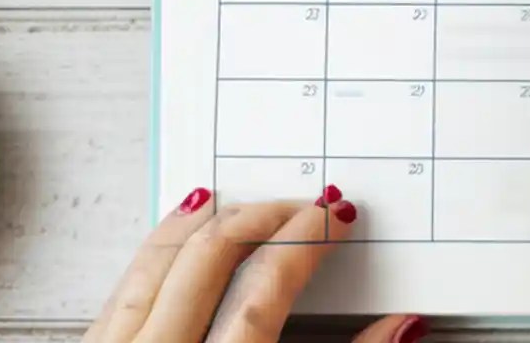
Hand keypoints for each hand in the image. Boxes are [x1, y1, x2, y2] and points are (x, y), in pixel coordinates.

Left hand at [85, 186, 428, 342]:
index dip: (309, 238)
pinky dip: (159, 246)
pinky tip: (177, 234)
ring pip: (161, 256)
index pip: (270, 282)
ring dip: (209, 220)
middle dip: (268, 215)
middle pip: (215, 252)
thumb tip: (402, 327)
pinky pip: (127, 283)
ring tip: (244, 202)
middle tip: (305, 207)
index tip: (336, 218)